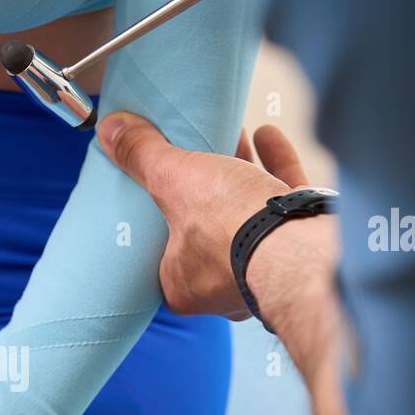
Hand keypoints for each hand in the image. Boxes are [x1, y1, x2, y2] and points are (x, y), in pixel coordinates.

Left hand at [97, 112, 315, 316]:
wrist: (305, 248)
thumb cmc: (231, 229)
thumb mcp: (174, 181)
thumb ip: (142, 155)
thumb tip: (109, 130)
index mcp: (182, 284)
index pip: (157, 249)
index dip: (156, 214)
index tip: (157, 181)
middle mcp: (223, 283)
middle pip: (207, 225)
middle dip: (204, 184)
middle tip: (196, 149)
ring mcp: (265, 266)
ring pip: (248, 212)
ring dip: (240, 168)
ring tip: (233, 134)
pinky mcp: (302, 243)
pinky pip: (286, 200)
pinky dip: (276, 164)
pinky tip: (268, 134)